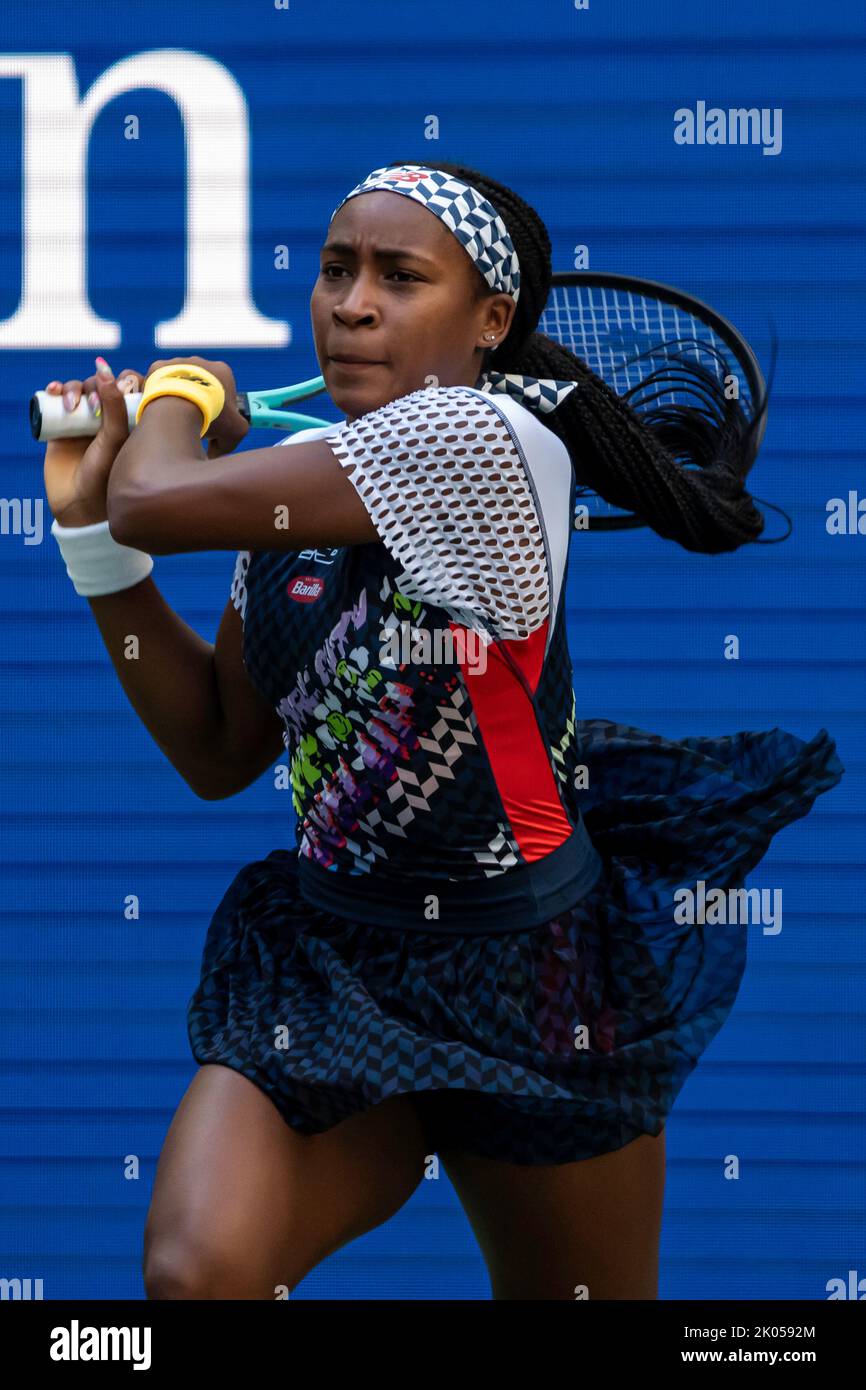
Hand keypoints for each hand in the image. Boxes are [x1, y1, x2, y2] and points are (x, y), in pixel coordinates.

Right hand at [42, 360, 145, 526]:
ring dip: (74, 388)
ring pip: (80, 388)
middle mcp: (109, 419)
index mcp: (130, 421)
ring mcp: (85, 421)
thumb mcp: (115, 439)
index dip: (126, 380)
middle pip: (103, 384)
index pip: (131, 387)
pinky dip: (56, 388)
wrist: (78, 503)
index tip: (124, 386)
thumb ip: (115, 405)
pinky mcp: (62, 424)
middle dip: (97, 385)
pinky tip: (53, 391)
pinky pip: (59, 397)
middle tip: (93, 404)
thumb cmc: (105, 475)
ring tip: (71, 406)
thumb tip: (105, 370)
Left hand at [144, 356, 248, 459]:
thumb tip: (216, 451)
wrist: (179, 406)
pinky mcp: (158, 366)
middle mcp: (201, 361)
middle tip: (193, 420)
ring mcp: (178, 362)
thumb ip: (231, 440)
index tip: (214, 422)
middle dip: (198, 401)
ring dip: (179, 396)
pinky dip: (161, 393)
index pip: (224, 389)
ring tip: (175, 416)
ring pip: (180, 382)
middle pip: (201, 384)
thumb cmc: (211, 415)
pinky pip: (160, 381)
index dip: (220, 408)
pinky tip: (162, 408)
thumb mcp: (235, 432)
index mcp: (223, 371)